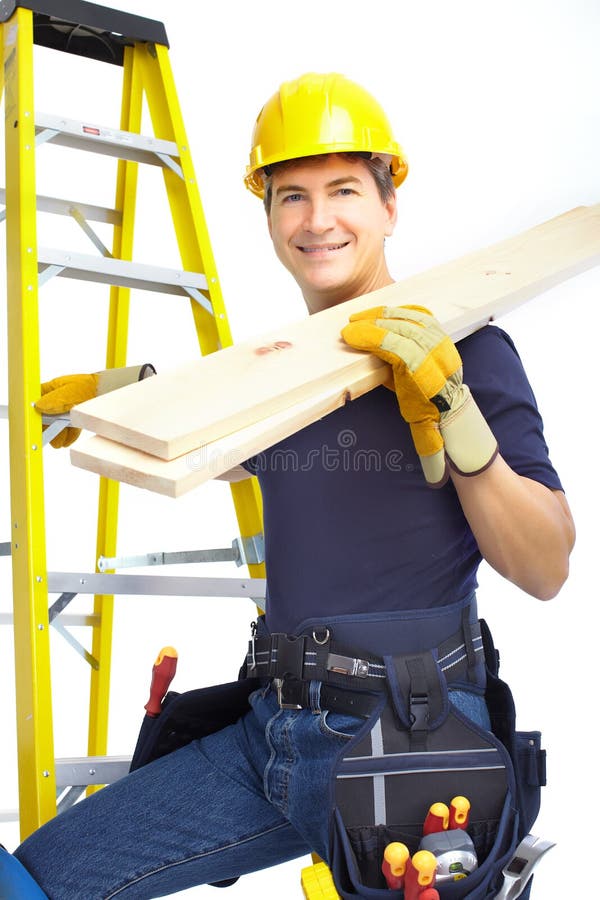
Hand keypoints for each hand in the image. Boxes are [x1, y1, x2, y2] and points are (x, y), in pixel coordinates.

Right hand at [35, 363, 155, 447]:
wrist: (110, 390)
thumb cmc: (91, 386)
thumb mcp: (70, 392)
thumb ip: (54, 399)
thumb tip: (39, 406)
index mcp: (53, 389)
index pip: (36, 403)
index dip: (35, 415)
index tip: (36, 426)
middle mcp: (58, 399)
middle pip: (47, 417)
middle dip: (48, 428)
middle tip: (50, 438)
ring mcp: (67, 408)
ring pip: (57, 425)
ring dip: (58, 434)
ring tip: (59, 442)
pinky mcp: (76, 416)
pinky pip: (68, 428)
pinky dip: (68, 435)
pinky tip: (68, 440)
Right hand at [341, 305, 496, 484]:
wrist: (448, 406)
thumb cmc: (420, 404)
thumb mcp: (397, 393)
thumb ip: (384, 369)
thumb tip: (364, 349)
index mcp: (425, 375)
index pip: (396, 347)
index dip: (370, 337)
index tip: (349, 335)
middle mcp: (437, 354)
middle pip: (401, 328)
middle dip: (372, 323)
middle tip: (351, 325)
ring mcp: (442, 342)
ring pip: (410, 318)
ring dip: (383, 314)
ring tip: (363, 316)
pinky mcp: (443, 334)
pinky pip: (421, 315)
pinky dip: (401, 311)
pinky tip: (386, 313)